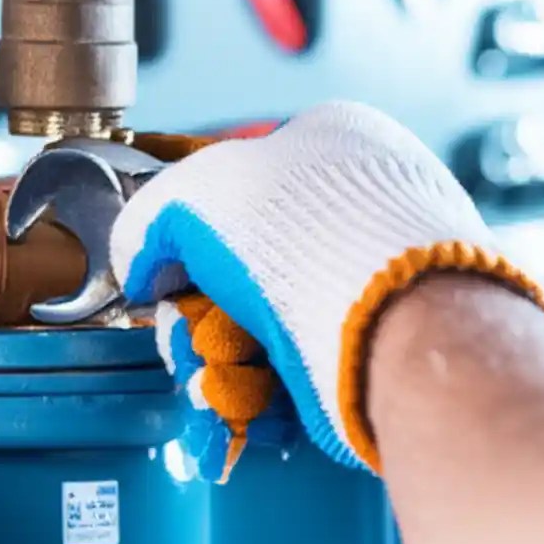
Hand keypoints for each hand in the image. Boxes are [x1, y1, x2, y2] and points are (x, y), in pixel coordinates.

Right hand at [110, 102, 543, 475]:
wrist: (402, 333)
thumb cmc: (312, 236)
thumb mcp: (191, 192)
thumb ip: (146, 220)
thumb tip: (140, 264)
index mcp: (329, 142)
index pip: (228, 184)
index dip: (182, 233)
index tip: (161, 268)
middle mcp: (353, 210)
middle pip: (230, 270)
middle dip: (195, 315)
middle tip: (189, 331)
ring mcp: (365, 284)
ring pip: (251, 329)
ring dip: (217, 361)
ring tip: (223, 375)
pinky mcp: (369, 353)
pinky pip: (289, 374)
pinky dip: (257, 396)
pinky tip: (249, 402)